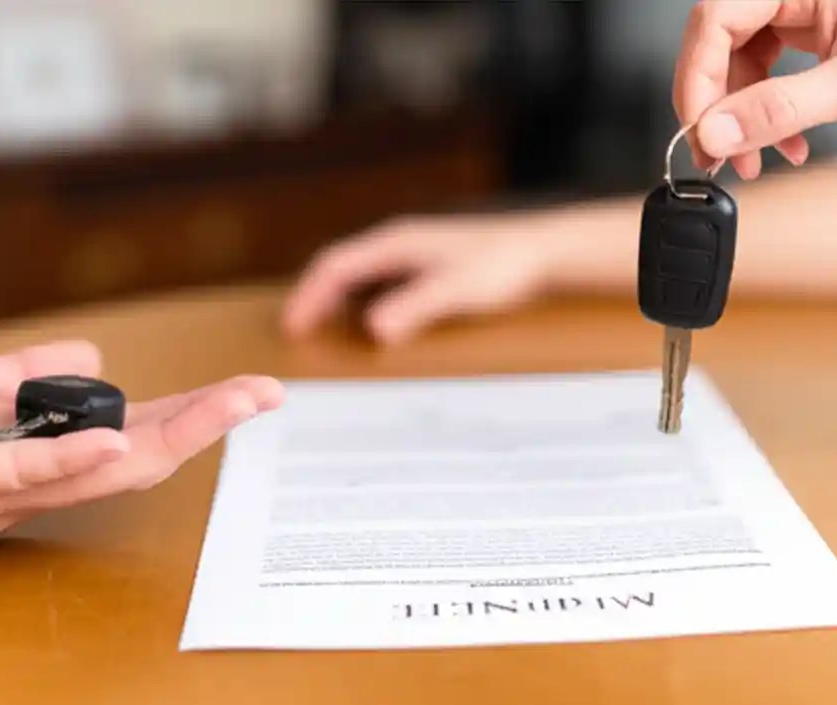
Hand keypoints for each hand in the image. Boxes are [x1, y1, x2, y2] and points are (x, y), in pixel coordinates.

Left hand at [0, 340, 282, 554]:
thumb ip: (17, 377)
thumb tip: (89, 355)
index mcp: (28, 451)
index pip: (128, 430)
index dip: (192, 412)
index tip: (247, 388)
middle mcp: (22, 481)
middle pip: (135, 455)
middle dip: (207, 424)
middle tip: (267, 393)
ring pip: (98, 470)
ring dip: (172, 436)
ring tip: (232, 404)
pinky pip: (15, 477)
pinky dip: (68, 459)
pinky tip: (113, 439)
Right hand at [282, 215, 555, 343]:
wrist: (543, 251)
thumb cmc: (503, 265)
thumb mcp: (456, 290)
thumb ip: (415, 307)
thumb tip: (376, 329)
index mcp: (396, 243)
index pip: (335, 265)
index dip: (309, 295)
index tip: (294, 325)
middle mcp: (399, 243)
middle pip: (341, 267)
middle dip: (315, 297)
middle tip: (297, 329)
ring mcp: (413, 252)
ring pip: (359, 273)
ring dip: (336, 298)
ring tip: (322, 327)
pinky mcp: (428, 265)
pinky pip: (380, 280)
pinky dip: (362, 299)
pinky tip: (370, 320)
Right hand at [674, 0, 836, 178]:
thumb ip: (779, 110)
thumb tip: (716, 132)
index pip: (715, 18)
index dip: (698, 77)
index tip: (700, 129)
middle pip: (724, 42)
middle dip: (721, 105)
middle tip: (721, 154)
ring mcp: (812, 10)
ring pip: (746, 62)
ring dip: (747, 117)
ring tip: (762, 159)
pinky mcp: (825, 35)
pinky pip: (776, 73)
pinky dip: (776, 114)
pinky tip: (791, 143)